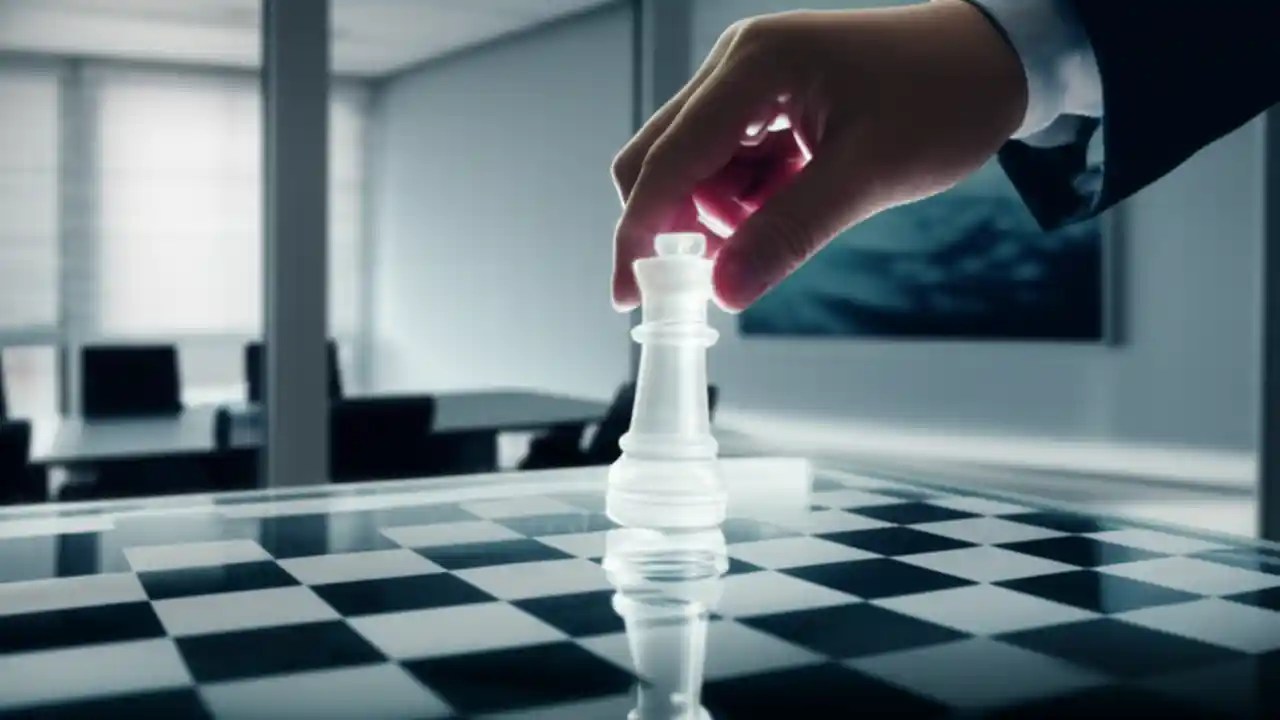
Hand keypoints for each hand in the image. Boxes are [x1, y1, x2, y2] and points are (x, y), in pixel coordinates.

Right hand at [610, 0, 1026, 311]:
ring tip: (793, 219)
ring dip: (724, 216)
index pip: (667, 158)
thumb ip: (790, 232)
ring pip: (694, 170)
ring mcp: (746, 82)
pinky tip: (796, 200)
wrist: (993, 60)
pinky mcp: (762, 102)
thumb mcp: (868, 176)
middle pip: (660, 159)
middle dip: (681, 225)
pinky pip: (728, 166)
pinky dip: (748, 201)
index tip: (627, 294)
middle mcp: (735, 66)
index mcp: (754, 67)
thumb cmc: (944, 99)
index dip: (640, 231)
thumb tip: (723, 292)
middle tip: (721, 273)